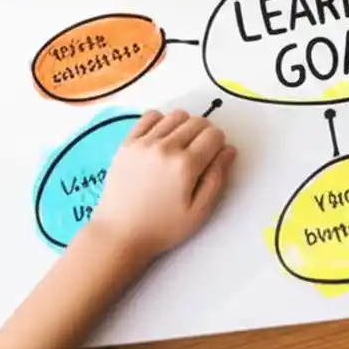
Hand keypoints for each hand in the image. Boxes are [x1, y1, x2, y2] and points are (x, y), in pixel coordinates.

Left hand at [92, 109, 236, 258]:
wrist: (120, 233)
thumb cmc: (162, 228)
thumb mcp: (199, 211)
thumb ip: (217, 178)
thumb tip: (228, 150)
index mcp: (186, 165)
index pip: (214, 134)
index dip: (219, 144)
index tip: (213, 157)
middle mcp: (165, 147)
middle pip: (197, 121)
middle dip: (205, 134)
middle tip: (199, 154)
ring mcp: (144, 143)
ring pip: (176, 116)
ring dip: (185, 126)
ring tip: (180, 146)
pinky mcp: (127, 143)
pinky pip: (150, 116)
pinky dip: (161, 121)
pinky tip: (162, 139)